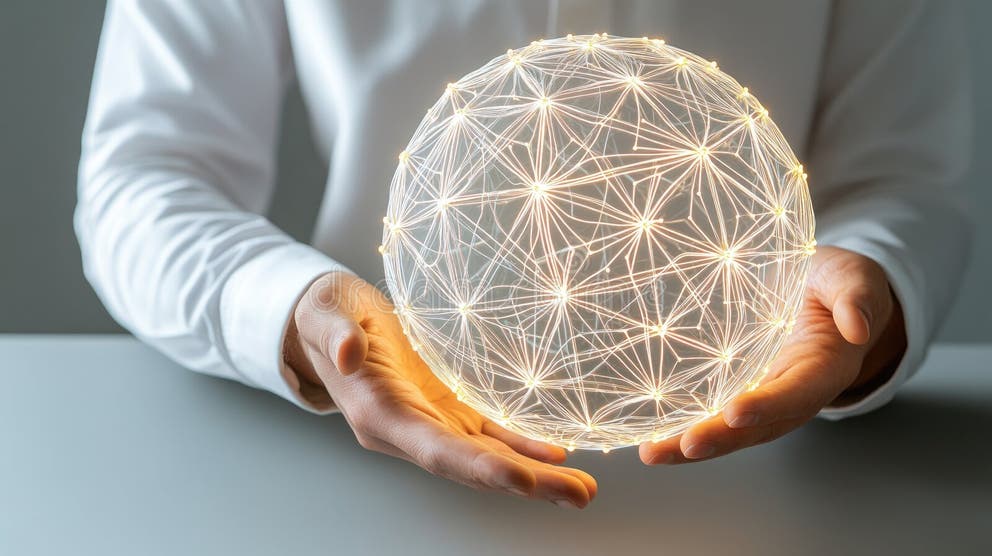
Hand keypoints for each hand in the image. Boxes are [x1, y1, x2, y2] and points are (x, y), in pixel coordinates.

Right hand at [284, 272, 597, 507]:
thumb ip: (336, 333)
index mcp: (378, 414)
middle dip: (526, 484)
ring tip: (582, 489)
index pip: (434, 449)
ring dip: (536, 475)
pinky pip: (490, 433)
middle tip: (580, 495)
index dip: (478, 467)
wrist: (334, 321)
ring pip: (487, 456)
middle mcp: (408, 430)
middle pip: (472, 465)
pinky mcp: (446, 409)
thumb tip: (349, 353)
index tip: (523, 480)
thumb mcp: (324, 313)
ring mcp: (430, 423)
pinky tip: (557, 454)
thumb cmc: (327, 315)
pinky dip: (524, 446)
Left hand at [639, 246, 906, 464]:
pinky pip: (713, 414)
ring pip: (730, 430)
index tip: (737, 412)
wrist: (826, 293)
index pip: (796, 392)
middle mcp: (792, 392)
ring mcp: (763, 395)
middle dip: (720, 438)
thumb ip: (856, 295)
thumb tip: (856, 325)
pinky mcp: (740, 388)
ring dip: (691, 445)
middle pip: (757, 425)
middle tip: (685, 445)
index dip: (769, 405)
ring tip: (654, 453)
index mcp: (823, 368)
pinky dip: (682, 430)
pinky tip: (652, 439)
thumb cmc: (836, 283)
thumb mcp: (853, 277)